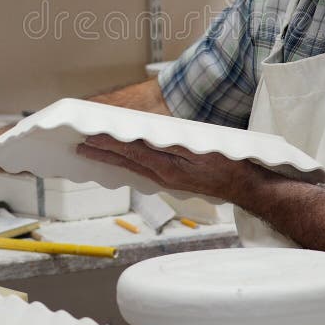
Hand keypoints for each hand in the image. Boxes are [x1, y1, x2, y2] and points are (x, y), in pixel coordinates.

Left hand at [76, 133, 260, 200]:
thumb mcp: (200, 151)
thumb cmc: (226, 166)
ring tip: (93, 151)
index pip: (129, 153)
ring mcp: (166, 179)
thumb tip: (146, 138)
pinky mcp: (172, 179)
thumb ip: (172, 145)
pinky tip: (123, 159)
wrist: (244, 187)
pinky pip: (143, 169)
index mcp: (166, 168)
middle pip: (126, 161)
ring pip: (132, 166)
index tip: (89, 137)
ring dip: (112, 157)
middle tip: (80, 145)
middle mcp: (161, 176)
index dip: (108, 144)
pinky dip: (128, 161)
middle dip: (102, 152)